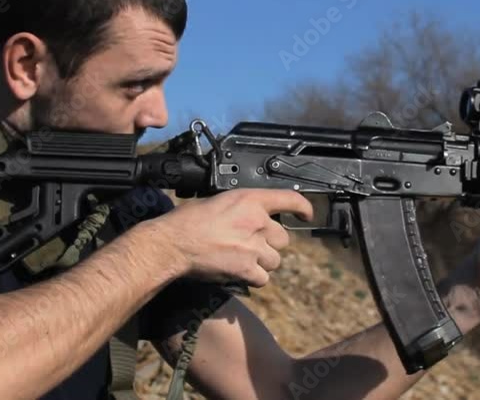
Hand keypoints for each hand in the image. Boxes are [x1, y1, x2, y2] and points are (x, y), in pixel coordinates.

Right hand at [152, 189, 313, 287]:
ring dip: (261, 262)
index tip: (307, 215)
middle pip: (283, 239)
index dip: (303, 208)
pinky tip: (237, 272)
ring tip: (240, 259)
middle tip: (249, 245)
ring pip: (275, 261)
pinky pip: (263, 278)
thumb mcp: (217, 201)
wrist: (172, 243)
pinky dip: (253, 278)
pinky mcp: (247, 269)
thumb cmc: (187, 221)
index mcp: (249, 200)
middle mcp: (257, 222)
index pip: (289, 200)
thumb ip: (241, 209)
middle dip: (269, 244)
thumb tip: (250, 218)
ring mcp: (254, 247)